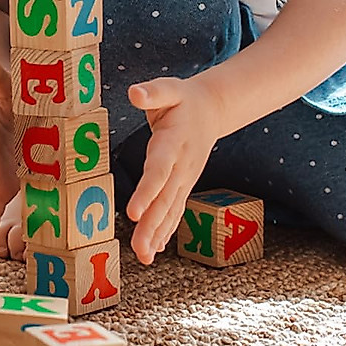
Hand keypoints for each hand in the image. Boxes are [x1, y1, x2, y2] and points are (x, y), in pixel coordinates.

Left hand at [125, 75, 225, 264]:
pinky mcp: (183, 184)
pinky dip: (165, 229)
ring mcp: (185, 178)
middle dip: (151, 225)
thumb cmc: (183, 98)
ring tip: (143, 256)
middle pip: (165, 198)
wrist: (211, 110)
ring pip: (171, 209)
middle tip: (138, 249)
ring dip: (156, 233)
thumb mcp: (169, 88)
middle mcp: (182, 166)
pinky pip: (175, 210)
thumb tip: (134, 93)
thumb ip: (152, 92)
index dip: (148, 192)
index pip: (159, 170)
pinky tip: (153, 248)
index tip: (134, 212)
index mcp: (174, 143)